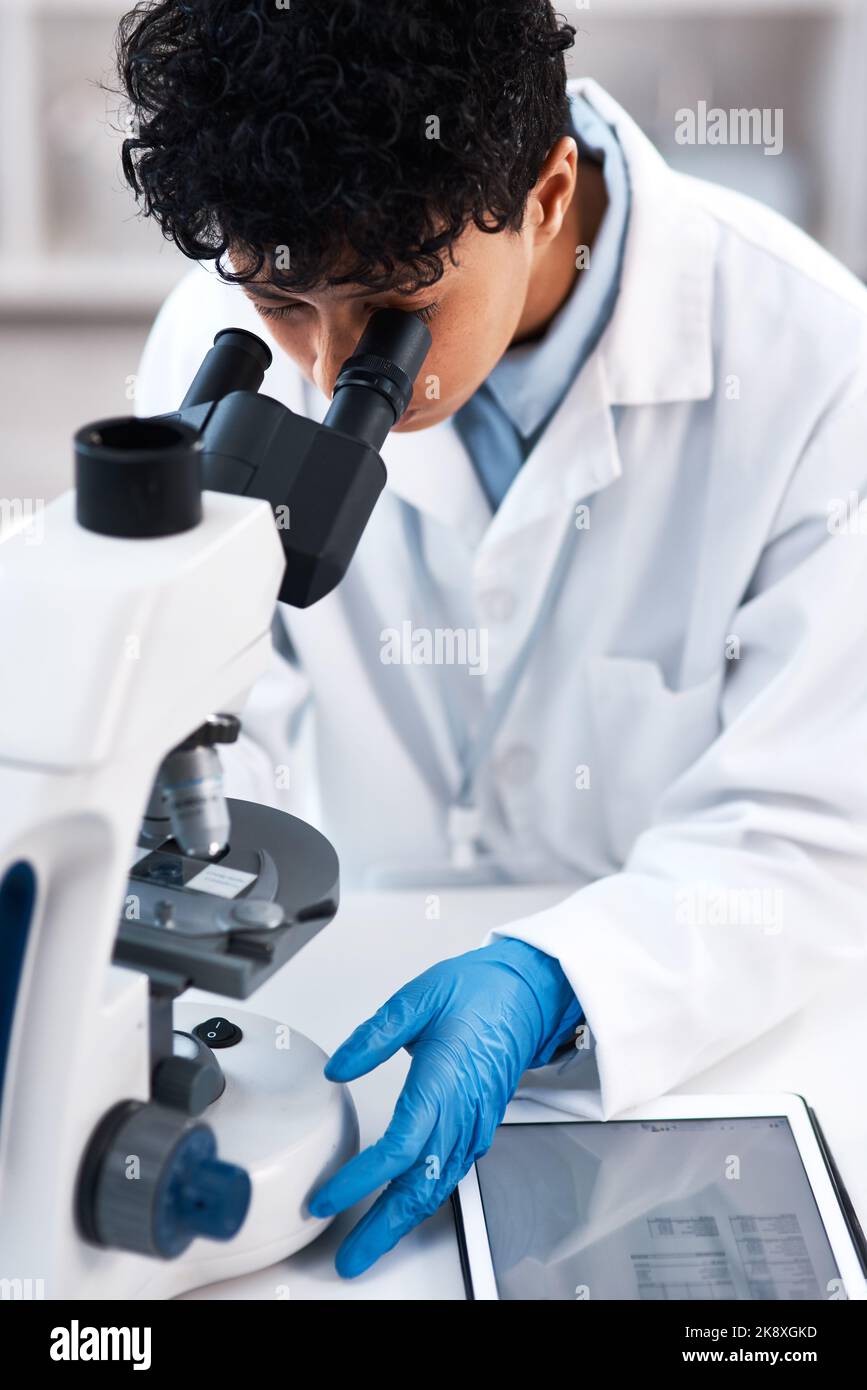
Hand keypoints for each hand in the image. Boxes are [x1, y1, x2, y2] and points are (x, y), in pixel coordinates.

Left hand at [308, 937, 582, 1276]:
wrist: (528, 994)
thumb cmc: (480, 992)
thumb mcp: (419, 997)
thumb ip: (376, 1035)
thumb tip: (339, 1066)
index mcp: (443, 1082)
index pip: (398, 1148)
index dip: (360, 1181)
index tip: (326, 1199)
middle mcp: (462, 1112)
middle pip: (419, 1185)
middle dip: (382, 1228)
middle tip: (349, 1259)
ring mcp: (474, 1124)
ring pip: (437, 1186)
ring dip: (402, 1222)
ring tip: (369, 1246)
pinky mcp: (480, 1125)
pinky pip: (452, 1173)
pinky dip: (426, 1199)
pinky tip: (407, 1209)